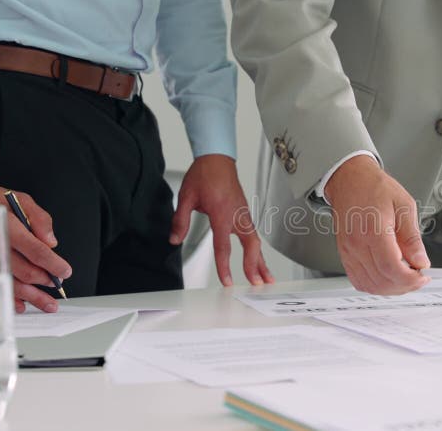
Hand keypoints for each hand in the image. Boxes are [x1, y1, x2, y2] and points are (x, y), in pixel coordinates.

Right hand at [0, 183, 71, 313]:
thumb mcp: (20, 200)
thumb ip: (40, 219)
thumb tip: (51, 242)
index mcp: (7, 227)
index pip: (37, 251)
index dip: (54, 265)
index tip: (65, 272)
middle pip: (26, 272)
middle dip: (45, 281)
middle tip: (57, 284)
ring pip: (12, 284)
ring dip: (32, 297)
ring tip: (48, 304)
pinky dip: (10, 298)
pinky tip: (22, 304)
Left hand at [170, 155, 273, 286]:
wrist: (217, 158)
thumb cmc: (205, 174)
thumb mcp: (186, 197)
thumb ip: (180, 220)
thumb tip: (175, 239)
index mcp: (222, 214)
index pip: (224, 246)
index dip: (225, 266)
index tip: (227, 281)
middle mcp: (237, 216)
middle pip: (251, 246)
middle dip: (255, 266)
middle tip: (257, 283)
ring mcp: (244, 214)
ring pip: (256, 242)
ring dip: (261, 261)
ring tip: (266, 277)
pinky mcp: (245, 213)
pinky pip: (254, 234)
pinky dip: (258, 250)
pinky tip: (259, 258)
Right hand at [325, 155, 430, 294]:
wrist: (350, 180)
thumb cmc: (374, 188)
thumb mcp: (404, 206)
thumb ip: (412, 238)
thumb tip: (421, 261)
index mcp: (374, 230)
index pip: (391, 267)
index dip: (410, 278)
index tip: (423, 275)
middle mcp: (357, 244)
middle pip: (381, 280)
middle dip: (405, 285)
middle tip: (419, 277)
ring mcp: (348, 251)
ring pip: (370, 285)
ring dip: (391, 289)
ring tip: (406, 278)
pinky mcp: (345, 255)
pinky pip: (358, 280)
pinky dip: (375, 286)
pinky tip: (388, 279)